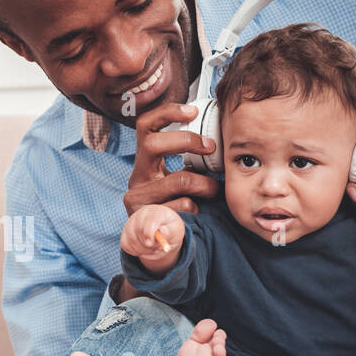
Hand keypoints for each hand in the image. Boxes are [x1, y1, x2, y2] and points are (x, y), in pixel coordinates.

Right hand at [122, 204, 184, 272]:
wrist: (163, 234)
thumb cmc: (171, 230)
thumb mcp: (176, 231)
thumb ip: (171, 231)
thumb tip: (163, 231)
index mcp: (155, 211)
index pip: (149, 219)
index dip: (149, 232)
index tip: (150, 244)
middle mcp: (141, 214)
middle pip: (138, 229)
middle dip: (147, 244)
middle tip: (156, 248)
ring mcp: (131, 222)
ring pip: (131, 239)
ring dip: (142, 249)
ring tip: (153, 249)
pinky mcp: (125, 233)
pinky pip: (125, 244)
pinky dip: (135, 251)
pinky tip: (143, 249)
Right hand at [123, 102, 221, 216]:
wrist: (156, 245)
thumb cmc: (174, 205)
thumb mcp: (176, 179)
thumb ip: (188, 161)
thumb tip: (218, 137)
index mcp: (144, 162)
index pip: (145, 126)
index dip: (167, 113)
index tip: (193, 110)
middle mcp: (136, 177)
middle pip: (152, 144)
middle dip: (186, 141)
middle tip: (210, 147)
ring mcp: (138, 198)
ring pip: (178, 180)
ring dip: (204, 183)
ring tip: (215, 189)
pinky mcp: (146, 218)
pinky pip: (182, 207)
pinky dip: (196, 208)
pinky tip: (197, 212)